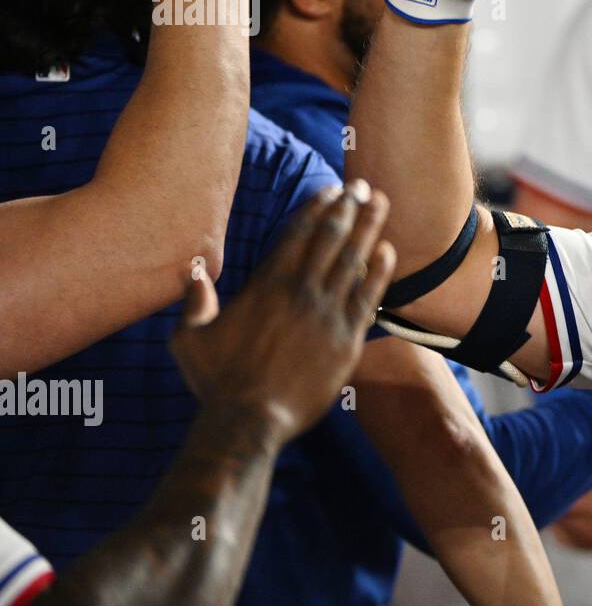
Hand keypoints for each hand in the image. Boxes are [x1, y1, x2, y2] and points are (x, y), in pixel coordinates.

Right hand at [169, 182, 396, 444]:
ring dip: (369, 227)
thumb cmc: (216, 382)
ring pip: (354, 259)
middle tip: (361, 185)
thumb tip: (193, 274)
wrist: (250, 421)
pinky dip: (380, 271)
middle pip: (330, 237)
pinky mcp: (347, 339)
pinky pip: (368, 296)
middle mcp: (300, 292)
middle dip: (347, 206)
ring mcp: (327, 314)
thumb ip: (194, 302)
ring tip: (381, 202)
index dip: (316, 207)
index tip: (330, 190)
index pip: (297, 234)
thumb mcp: (189, 338)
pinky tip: (388, 251)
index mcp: (266, 285)